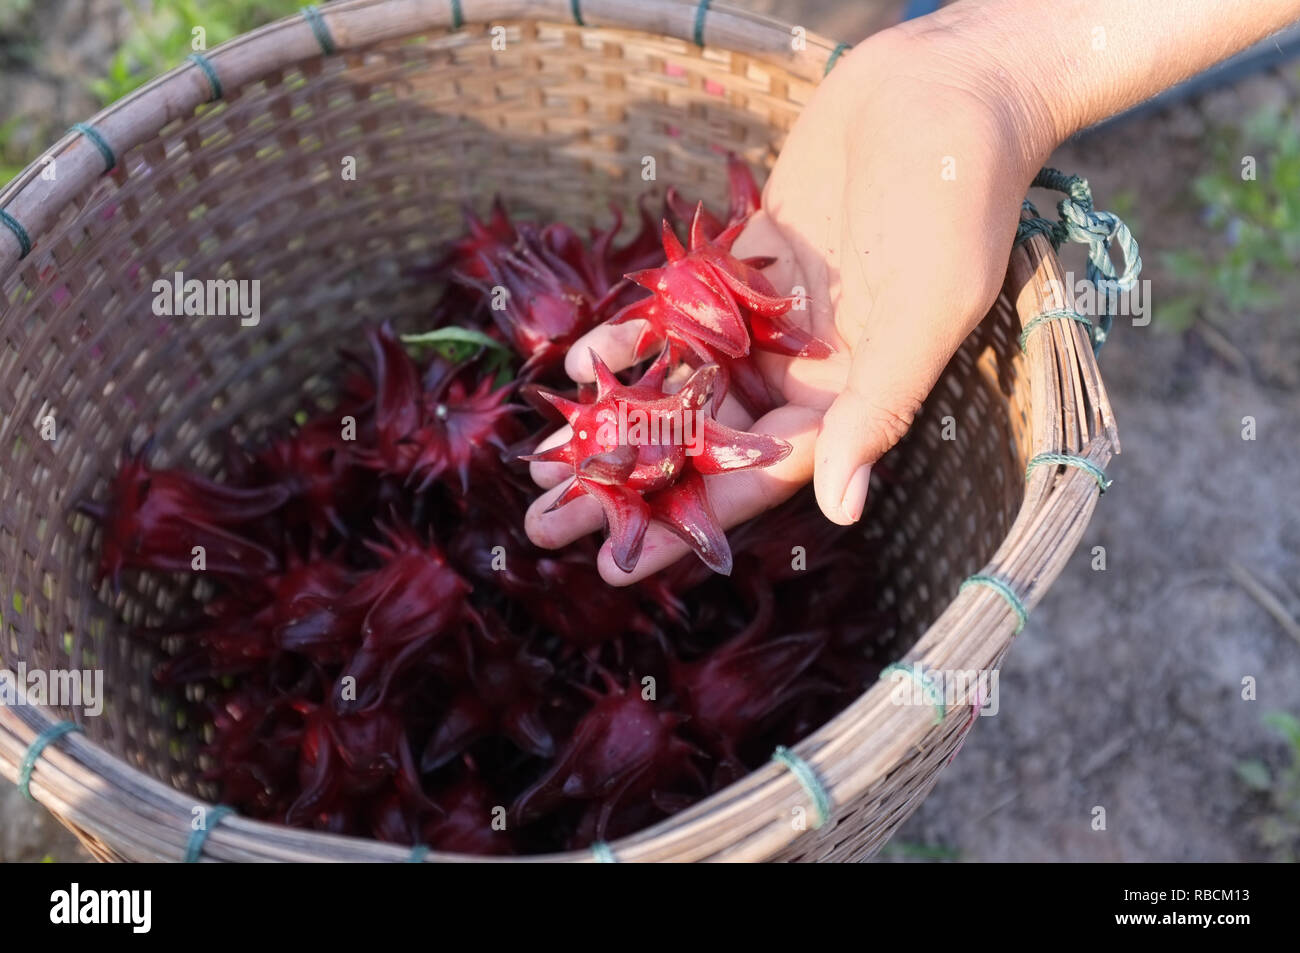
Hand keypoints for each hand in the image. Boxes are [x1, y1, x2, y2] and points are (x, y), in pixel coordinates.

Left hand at [524, 28, 1055, 584]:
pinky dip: (633, 339)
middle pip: (706, 442)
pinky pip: (680, 316)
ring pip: (681, 387)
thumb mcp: (927, 308)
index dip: (690, 522)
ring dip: (613, 423)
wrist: (947, 85)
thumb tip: (840, 509)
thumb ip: (879, 406)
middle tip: (548, 527)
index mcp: (853, 396)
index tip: (618, 567)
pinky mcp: (745, 268)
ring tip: (540, 468)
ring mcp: (772, 319)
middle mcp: (808, 368)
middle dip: (628, 486)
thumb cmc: (960, 197)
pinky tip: (577, 366)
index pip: (760, 476)